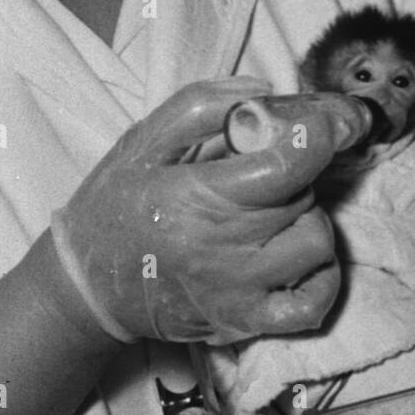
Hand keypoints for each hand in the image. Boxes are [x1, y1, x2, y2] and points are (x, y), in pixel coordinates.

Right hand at [49, 77, 343, 345]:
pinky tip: (298, 254)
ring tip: (275, 209)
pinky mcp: (245, 322)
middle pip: (304, 196)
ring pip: (316, 244)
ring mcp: (238, 292)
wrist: (87, 287)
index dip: (320, 134)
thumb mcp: (143, 141)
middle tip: (268, 166)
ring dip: (308, 217)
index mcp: (199, 197)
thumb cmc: (115, 205)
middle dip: (298, 172)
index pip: (288, 164)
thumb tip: (264, 91)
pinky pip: (313, 305)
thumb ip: (201, 106)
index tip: (326, 120)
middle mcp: (225, 249)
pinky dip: (322, 277)